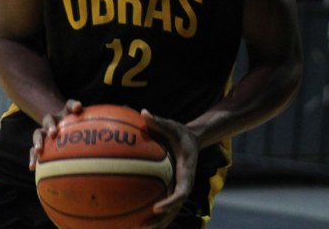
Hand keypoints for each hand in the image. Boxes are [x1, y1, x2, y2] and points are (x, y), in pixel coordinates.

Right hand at [29, 99, 81, 169]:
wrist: (66, 135)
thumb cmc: (78, 132)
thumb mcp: (83, 127)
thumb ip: (87, 123)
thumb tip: (92, 122)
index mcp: (65, 114)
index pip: (70, 105)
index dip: (73, 105)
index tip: (78, 107)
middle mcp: (53, 121)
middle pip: (48, 119)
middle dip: (50, 126)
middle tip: (53, 134)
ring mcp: (45, 132)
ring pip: (38, 133)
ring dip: (38, 141)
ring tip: (38, 151)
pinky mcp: (40, 144)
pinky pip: (34, 151)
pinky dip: (33, 158)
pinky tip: (33, 167)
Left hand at [141, 110, 198, 228]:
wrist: (193, 139)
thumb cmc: (180, 132)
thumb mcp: (171, 125)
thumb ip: (158, 121)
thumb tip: (143, 112)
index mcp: (187, 171)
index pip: (182, 191)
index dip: (171, 202)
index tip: (157, 207)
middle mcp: (184, 184)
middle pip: (175, 209)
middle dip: (161, 221)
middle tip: (142, 226)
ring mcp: (179, 189)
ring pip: (170, 213)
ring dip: (156, 223)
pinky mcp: (173, 190)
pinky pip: (163, 206)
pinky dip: (152, 215)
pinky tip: (134, 219)